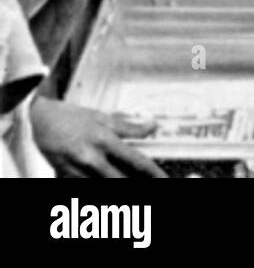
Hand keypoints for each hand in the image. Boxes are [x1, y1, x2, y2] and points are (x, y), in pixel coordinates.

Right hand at [30, 98, 168, 177]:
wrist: (39, 121)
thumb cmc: (72, 117)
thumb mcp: (102, 117)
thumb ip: (129, 126)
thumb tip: (152, 126)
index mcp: (104, 141)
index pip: (135, 160)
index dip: (152, 171)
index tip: (164, 178)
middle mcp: (92, 159)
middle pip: (120, 180)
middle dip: (138, 185)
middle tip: (155, 184)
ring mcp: (77, 171)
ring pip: (103, 186)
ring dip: (119, 185)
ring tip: (132, 183)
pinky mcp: (66, 177)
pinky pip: (86, 186)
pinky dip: (97, 185)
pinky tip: (106, 180)